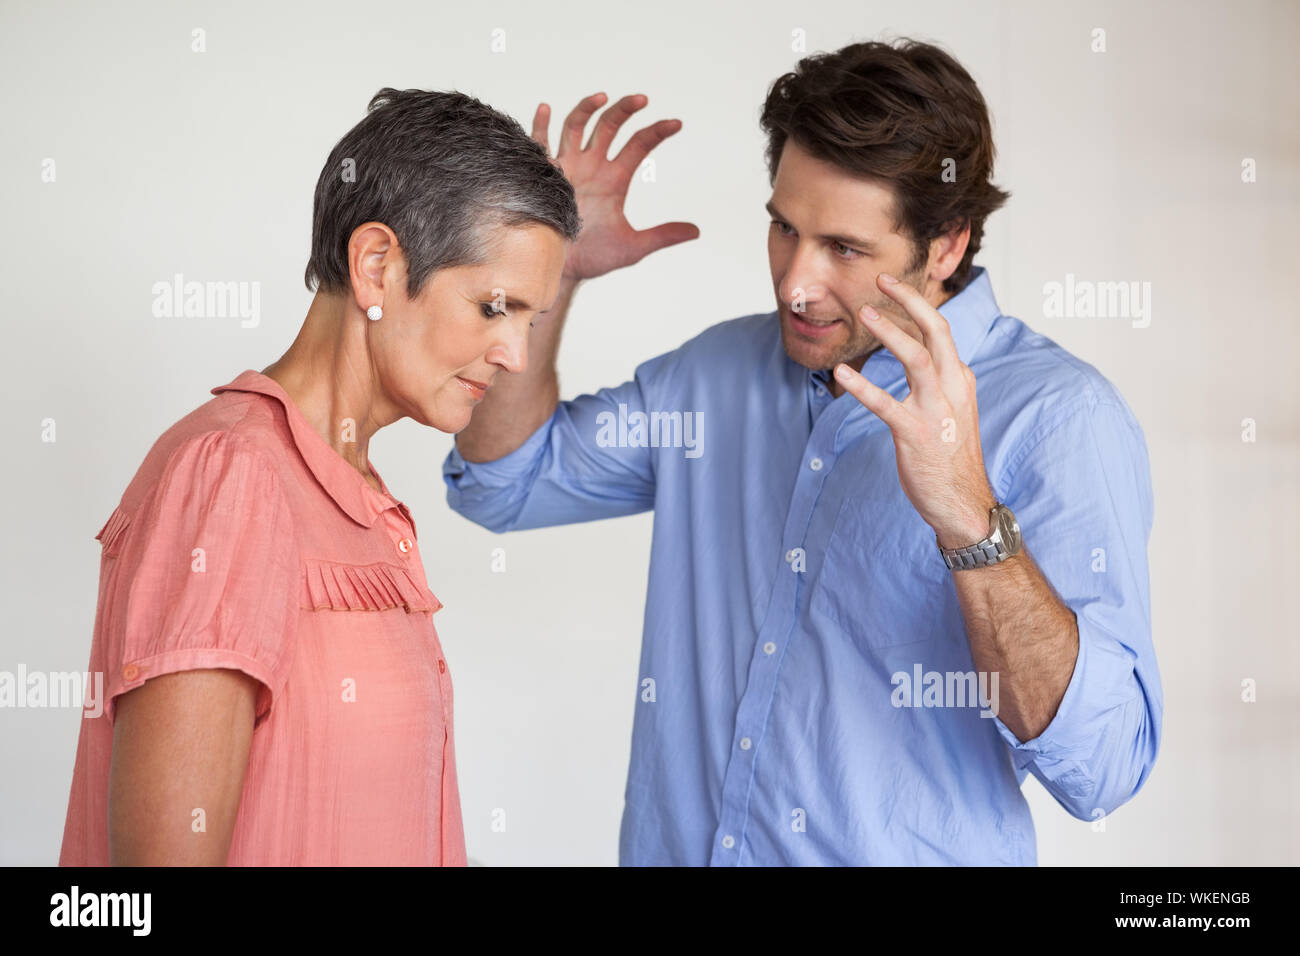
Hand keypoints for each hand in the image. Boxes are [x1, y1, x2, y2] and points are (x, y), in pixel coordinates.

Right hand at [530, 92, 699, 280]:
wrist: (561, 269)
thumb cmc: (595, 258)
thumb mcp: (633, 247)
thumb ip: (663, 236)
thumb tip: (696, 231)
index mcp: (615, 179)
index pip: (639, 145)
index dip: (657, 132)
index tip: (676, 124)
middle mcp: (593, 167)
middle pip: (609, 126)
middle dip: (625, 110)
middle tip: (642, 98)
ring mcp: (568, 167)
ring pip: (577, 126)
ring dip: (588, 109)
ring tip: (602, 97)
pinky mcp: (545, 174)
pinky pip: (540, 144)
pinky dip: (542, 125)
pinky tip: (546, 108)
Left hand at [833, 273, 996, 549]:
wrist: (963, 501)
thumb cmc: (952, 456)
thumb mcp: (955, 409)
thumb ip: (942, 382)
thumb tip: (926, 358)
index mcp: (960, 379)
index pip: (940, 331)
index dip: (916, 305)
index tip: (892, 286)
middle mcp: (953, 387)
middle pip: (936, 330)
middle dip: (909, 300)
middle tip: (882, 279)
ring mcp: (936, 409)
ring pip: (915, 358)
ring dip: (889, 332)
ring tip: (864, 312)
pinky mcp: (915, 433)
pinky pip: (884, 404)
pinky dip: (862, 386)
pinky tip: (840, 374)